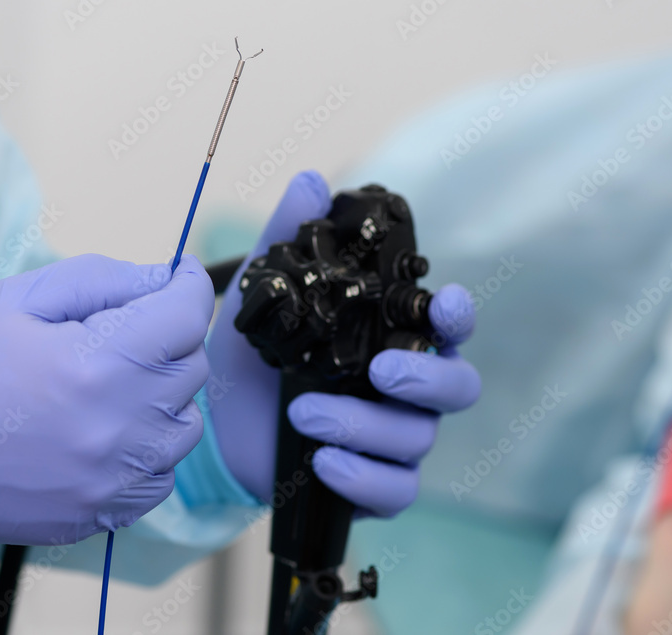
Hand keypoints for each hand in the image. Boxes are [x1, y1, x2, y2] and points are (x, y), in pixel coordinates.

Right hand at [0, 254, 213, 544]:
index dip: (189, 285)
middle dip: (169, 337)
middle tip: (124, 330)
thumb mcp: (17, 298)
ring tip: (111, 385)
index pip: (188, 314)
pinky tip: (106, 431)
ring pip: (185, 424)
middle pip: (192, 367)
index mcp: (100, 362)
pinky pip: (161, 475)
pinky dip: (148, 448)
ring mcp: (116, 476)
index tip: (180, 276)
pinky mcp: (104, 512)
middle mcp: (122, 424)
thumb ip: (102, 280)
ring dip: (163, 395)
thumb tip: (162, 278)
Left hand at [207, 171, 479, 514]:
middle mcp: (404, 390)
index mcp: (389, 340)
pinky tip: (323, 461)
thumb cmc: (251, 358)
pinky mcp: (372, 485)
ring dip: (363, 426)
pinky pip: (394, 490)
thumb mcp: (261, 295)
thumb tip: (312, 181)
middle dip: (427, 379)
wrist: (214, 424)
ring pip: (417, 439)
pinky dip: (362, 477)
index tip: (445, 302)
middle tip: (379, 372)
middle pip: (458, 387)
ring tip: (304, 412)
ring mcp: (393, 440)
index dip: (456, 315)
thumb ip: (288, 238)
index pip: (446, 326)